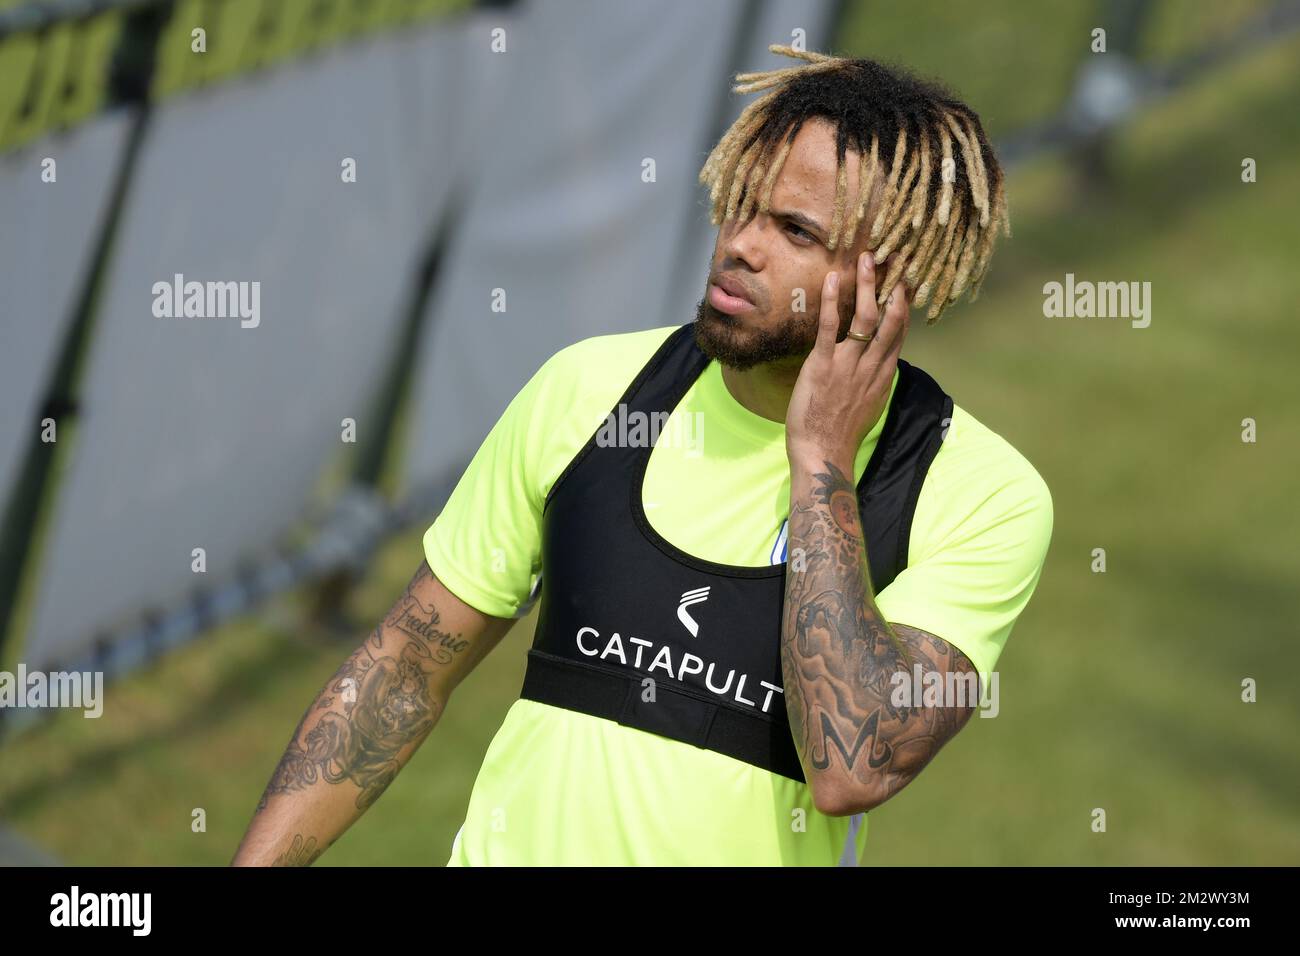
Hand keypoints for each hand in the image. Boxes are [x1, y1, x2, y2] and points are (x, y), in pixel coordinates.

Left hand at [785, 251, 909, 467]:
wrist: (824, 452)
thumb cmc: (841, 433)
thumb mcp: (869, 405)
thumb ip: (874, 381)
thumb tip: (878, 366)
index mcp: (883, 374)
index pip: (900, 333)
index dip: (903, 306)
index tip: (905, 282)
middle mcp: (871, 366)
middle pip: (890, 320)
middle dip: (892, 287)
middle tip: (894, 260)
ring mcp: (848, 364)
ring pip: (865, 318)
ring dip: (868, 286)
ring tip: (867, 259)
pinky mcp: (822, 366)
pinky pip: (830, 328)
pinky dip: (833, 302)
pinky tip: (833, 280)